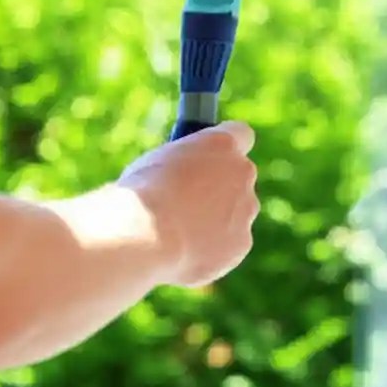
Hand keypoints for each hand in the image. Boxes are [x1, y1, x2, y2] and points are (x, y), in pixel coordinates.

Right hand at [114, 121, 259, 286]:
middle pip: (239, 177)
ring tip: (177, 232)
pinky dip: (211, 248)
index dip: (222, 147)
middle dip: (219, 187)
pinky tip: (184, 251)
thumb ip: (182, 163)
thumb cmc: (140, 195)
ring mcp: (246, 210)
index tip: (208, 158)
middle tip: (186, 200)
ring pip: (236, 213)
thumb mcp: (154, 162)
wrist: (144, 236)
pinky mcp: (241, 244)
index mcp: (222, 143)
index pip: (240, 134)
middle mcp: (242, 172)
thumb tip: (182, 174)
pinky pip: (230, 244)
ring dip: (216, 220)